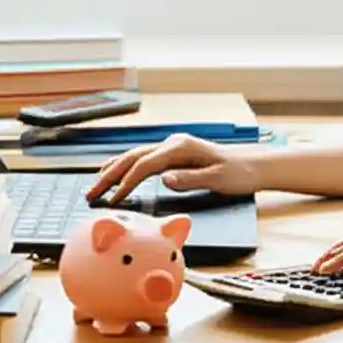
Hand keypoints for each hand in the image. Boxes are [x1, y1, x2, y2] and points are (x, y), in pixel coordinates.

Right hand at [84, 134, 261, 203]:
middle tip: (91, 194)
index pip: (145, 165)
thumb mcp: (217, 179)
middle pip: (133, 157)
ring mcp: (171, 146)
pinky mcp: (172, 153)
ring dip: (113, 170)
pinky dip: (125, 167)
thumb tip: (164, 178)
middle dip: (110, 175)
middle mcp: (172, 143)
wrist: (252, 165)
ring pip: (134, 156)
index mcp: (181, 148)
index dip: (127, 182)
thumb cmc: (237, 174)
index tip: (113, 200)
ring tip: (94, 185)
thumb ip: (190, 179)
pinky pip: (142, 159)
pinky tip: (114, 174)